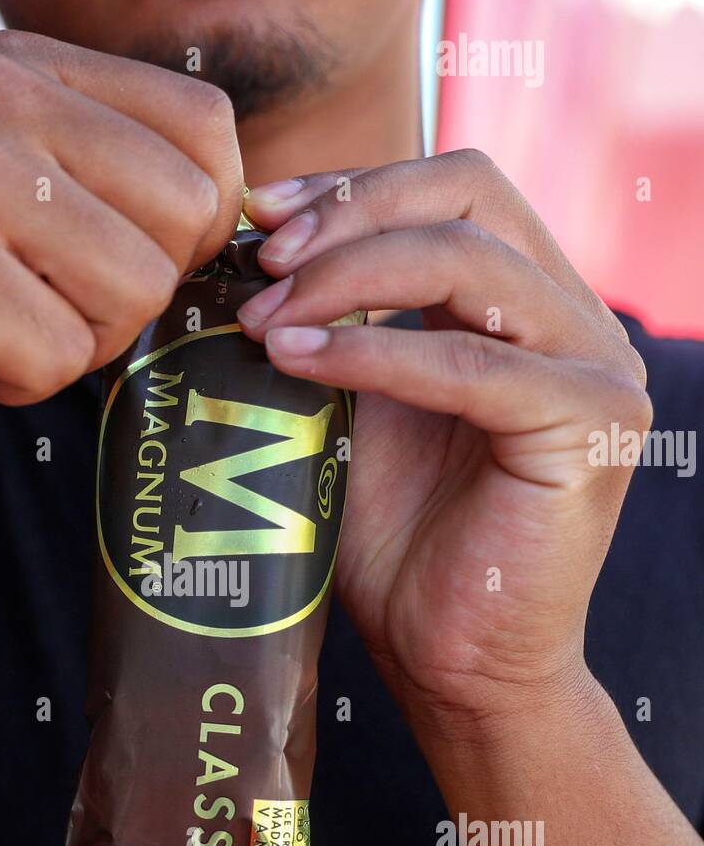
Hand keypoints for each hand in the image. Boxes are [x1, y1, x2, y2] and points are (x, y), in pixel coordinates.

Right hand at [0, 31, 241, 497]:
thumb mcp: (0, 181)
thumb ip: (104, 175)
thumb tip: (249, 220)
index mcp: (22, 67)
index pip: (205, 128)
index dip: (205, 218)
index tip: (141, 260)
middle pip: (187, 214)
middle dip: (137, 292)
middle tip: (49, 305)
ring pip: (134, 291)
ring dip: (77, 341)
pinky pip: (62, 355)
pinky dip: (18, 382)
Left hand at [238, 151, 650, 727]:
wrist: (452, 661)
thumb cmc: (397, 544)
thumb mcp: (354, 407)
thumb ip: (333, 325)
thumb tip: (248, 250)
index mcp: (531, 303)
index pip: (456, 189)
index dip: (356, 184)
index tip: (261, 212)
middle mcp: (577, 321)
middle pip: (472, 196)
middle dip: (350, 215)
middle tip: (261, 266)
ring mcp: (597, 369)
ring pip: (470, 263)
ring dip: (348, 280)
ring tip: (265, 324)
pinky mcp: (590, 428)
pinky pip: (470, 363)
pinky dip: (374, 353)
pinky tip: (299, 360)